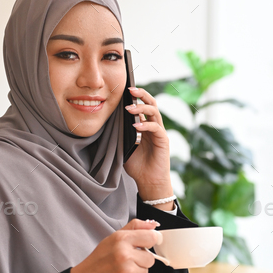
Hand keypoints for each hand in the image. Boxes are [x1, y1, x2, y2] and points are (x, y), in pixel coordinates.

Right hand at [70, 219, 162, 272]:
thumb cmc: (101, 258)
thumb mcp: (114, 237)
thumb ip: (135, 227)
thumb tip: (153, 224)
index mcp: (122, 239)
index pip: (151, 237)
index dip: (152, 241)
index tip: (148, 244)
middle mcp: (125, 254)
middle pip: (151, 258)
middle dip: (142, 260)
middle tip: (128, 260)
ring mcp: (127, 271)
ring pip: (146, 271)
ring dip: (137, 271)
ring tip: (122, 269)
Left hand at [123, 87, 173, 207]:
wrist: (148, 182)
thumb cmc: (137, 166)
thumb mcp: (124, 147)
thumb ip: (121, 135)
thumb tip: (108, 123)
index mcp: (144, 126)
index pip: (142, 107)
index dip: (135, 97)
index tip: (124, 90)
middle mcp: (153, 127)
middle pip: (151, 104)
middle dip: (141, 95)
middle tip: (130, 90)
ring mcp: (159, 133)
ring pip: (155, 112)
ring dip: (142, 108)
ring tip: (129, 108)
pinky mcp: (163, 141)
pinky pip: (156, 128)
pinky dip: (146, 125)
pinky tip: (136, 126)